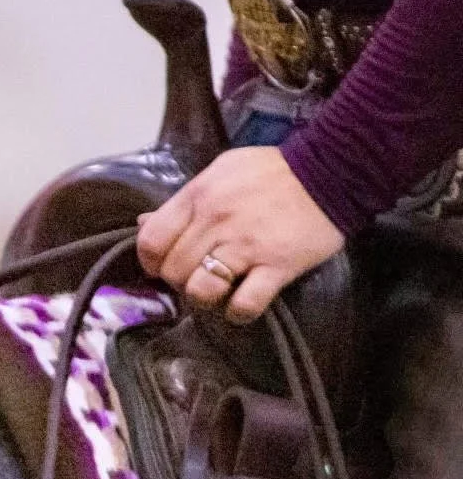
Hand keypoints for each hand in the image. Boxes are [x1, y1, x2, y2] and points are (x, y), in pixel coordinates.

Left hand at [135, 146, 344, 322]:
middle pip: (174, 271)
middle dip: (181, 280)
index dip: (152, 261)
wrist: (335, 168)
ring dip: (206, 298)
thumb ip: (183, 202)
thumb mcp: (221, 173)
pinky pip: (243, 305)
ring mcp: (246, 245)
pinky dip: (239, 311)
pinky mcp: (276, 265)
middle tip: (202, 274)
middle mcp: (217, 220)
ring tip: (222, 288)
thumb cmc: (273, 173)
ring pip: (200, 291)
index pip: (150, 241)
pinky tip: (245, 300)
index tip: (166, 265)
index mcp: (200, 195)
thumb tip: (142, 224)